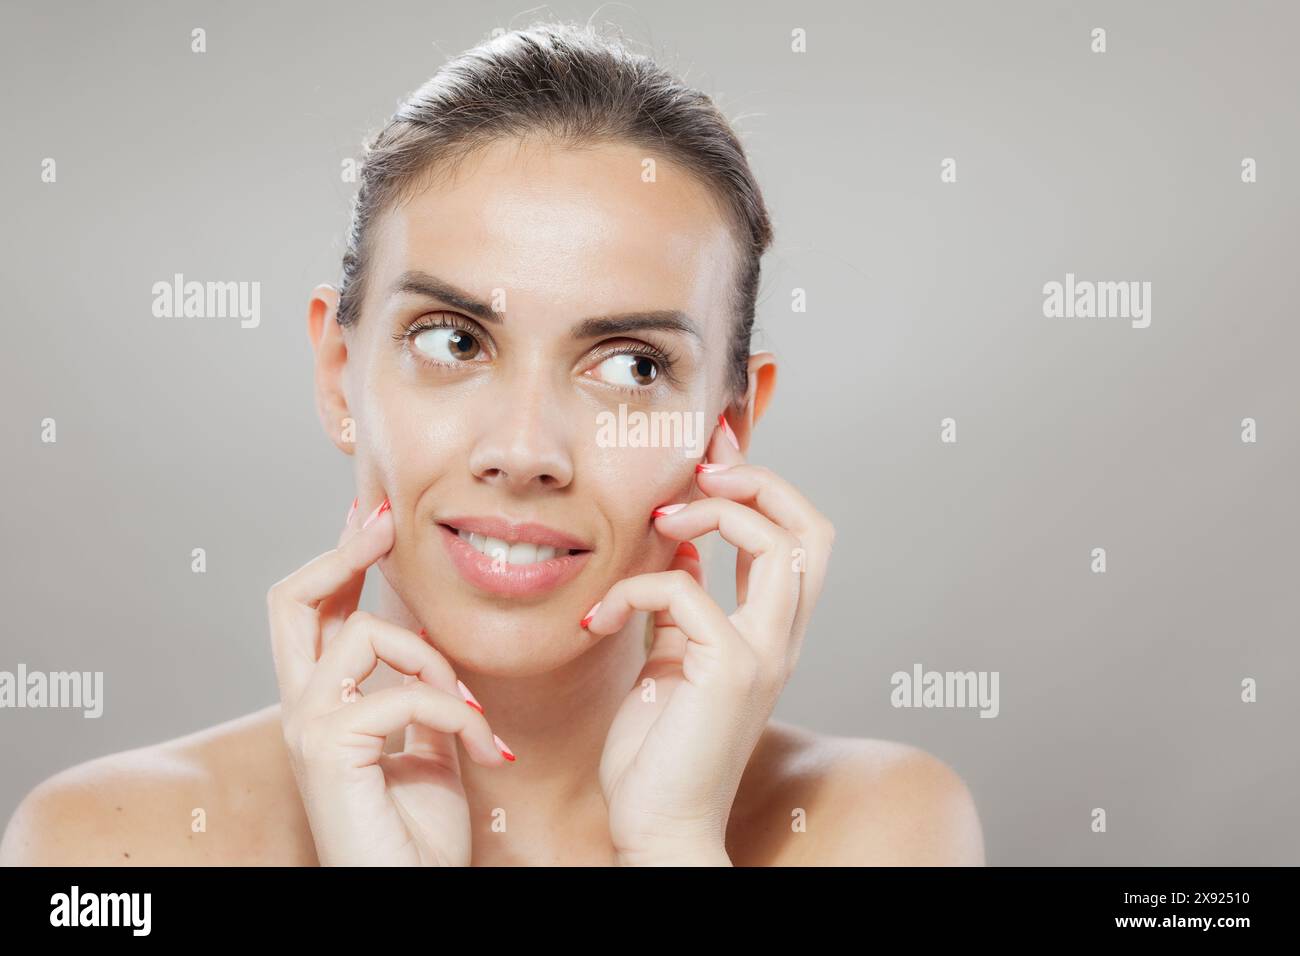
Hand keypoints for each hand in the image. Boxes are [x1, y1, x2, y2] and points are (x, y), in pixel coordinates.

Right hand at [266, 497, 513, 865]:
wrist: (416, 894)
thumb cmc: (421, 834)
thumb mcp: (430, 744)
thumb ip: (421, 695)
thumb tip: (432, 649)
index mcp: (327, 704)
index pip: (315, 612)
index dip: (340, 558)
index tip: (374, 518)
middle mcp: (304, 710)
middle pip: (289, 600)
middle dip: (341, 550)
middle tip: (383, 520)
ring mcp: (308, 729)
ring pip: (366, 635)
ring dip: (437, 662)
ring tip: (472, 711)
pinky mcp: (326, 751)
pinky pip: (401, 694)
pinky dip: (456, 712)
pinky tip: (485, 748)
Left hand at [588, 414, 835, 864]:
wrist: (657, 825)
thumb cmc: (660, 751)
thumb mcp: (672, 658)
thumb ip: (685, 604)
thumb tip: (682, 547)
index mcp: (771, 633)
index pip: (800, 538)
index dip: (765, 486)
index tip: (711, 458)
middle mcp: (781, 639)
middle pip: (811, 528)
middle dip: (760, 481)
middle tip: (702, 474)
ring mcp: (763, 654)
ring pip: (776, 542)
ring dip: (712, 513)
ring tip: (659, 524)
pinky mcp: (728, 670)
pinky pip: (687, 589)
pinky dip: (636, 587)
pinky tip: (600, 617)